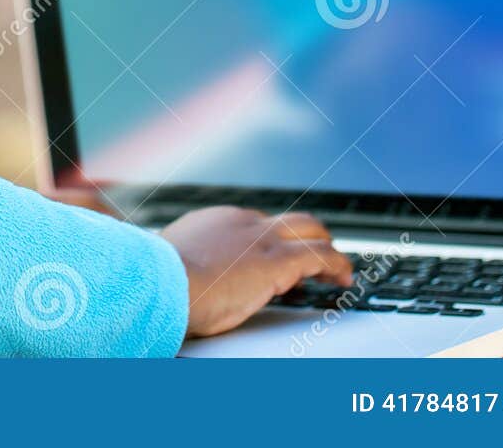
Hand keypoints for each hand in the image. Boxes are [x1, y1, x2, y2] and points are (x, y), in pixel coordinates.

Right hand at [161, 205, 353, 337]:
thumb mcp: (171, 267)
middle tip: (316, 257)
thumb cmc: (160, 282)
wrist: (163, 281)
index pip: (253, 225)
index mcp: (214, 222)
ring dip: (325, 247)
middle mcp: (241, 222)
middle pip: (286, 220)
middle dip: (304, 237)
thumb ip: (185, 265)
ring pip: (309, 230)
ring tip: (338, 269)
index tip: (275, 262)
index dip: (270, 243)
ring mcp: (262, 238)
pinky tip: (342, 279)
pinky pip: (321, 256)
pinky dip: (337, 265)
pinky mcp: (278, 260)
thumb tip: (178, 275)